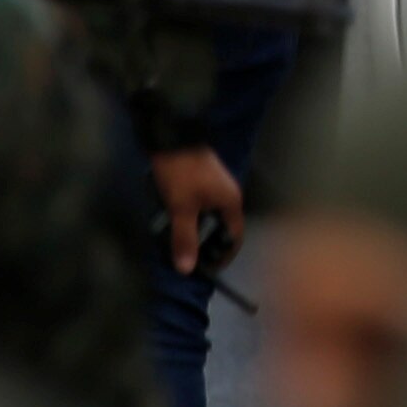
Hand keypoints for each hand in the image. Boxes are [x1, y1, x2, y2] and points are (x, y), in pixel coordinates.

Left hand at [149, 142, 245, 276]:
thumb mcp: (180, 209)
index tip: (207, 268)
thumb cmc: (181, 173)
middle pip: (221, 228)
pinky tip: (174, 219)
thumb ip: (184, 239)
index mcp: (230, 203)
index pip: (234, 237)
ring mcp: (216, 186)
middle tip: (187, 254)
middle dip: (205, 243)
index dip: (223, 255)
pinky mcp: (203, 180)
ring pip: (209, 217)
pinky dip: (190, 216)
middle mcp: (228, 195)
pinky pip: (200, 206)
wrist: (172, 137)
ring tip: (177, 238)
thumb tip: (186, 269)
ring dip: (195, 229)